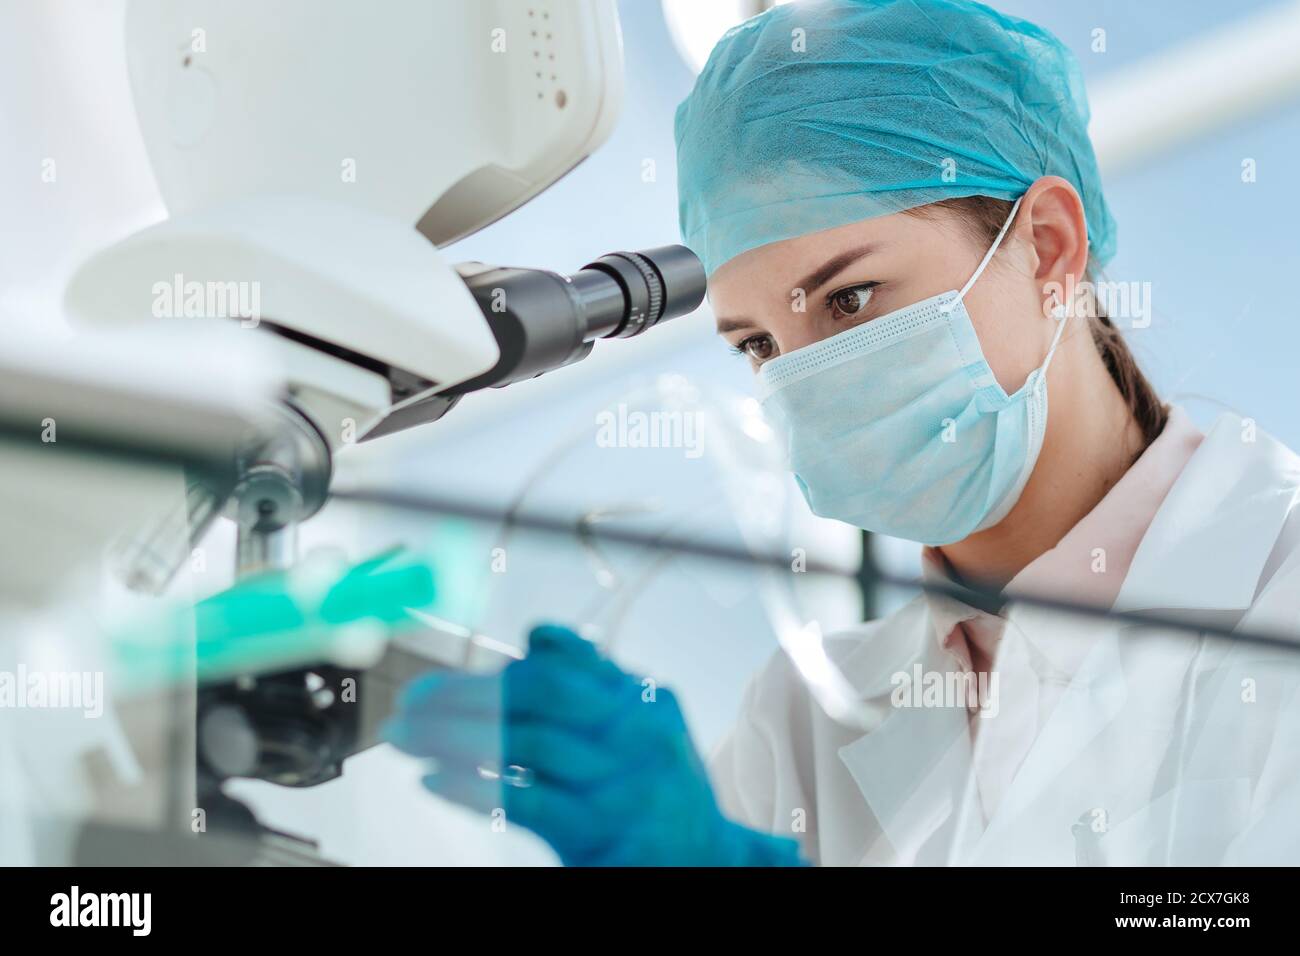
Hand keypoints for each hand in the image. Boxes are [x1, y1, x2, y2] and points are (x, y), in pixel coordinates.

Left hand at [383, 624, 802, 865]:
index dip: (492, 664)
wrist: (713, 866)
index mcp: (641, 700)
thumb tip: (533, 640)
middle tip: (411, 699)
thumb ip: (595, 685)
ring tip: (404, 736)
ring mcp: (620, 781)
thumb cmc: (661, 795)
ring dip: (449, 734)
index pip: (562, 661)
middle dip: (462, 691)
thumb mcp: (646, 730)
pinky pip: (524, 798)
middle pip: (536, 691)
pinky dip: (471, 785)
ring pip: (522, 741)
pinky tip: (433, 779)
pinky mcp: (601, 831)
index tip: (441, 678)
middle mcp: (635, 731)